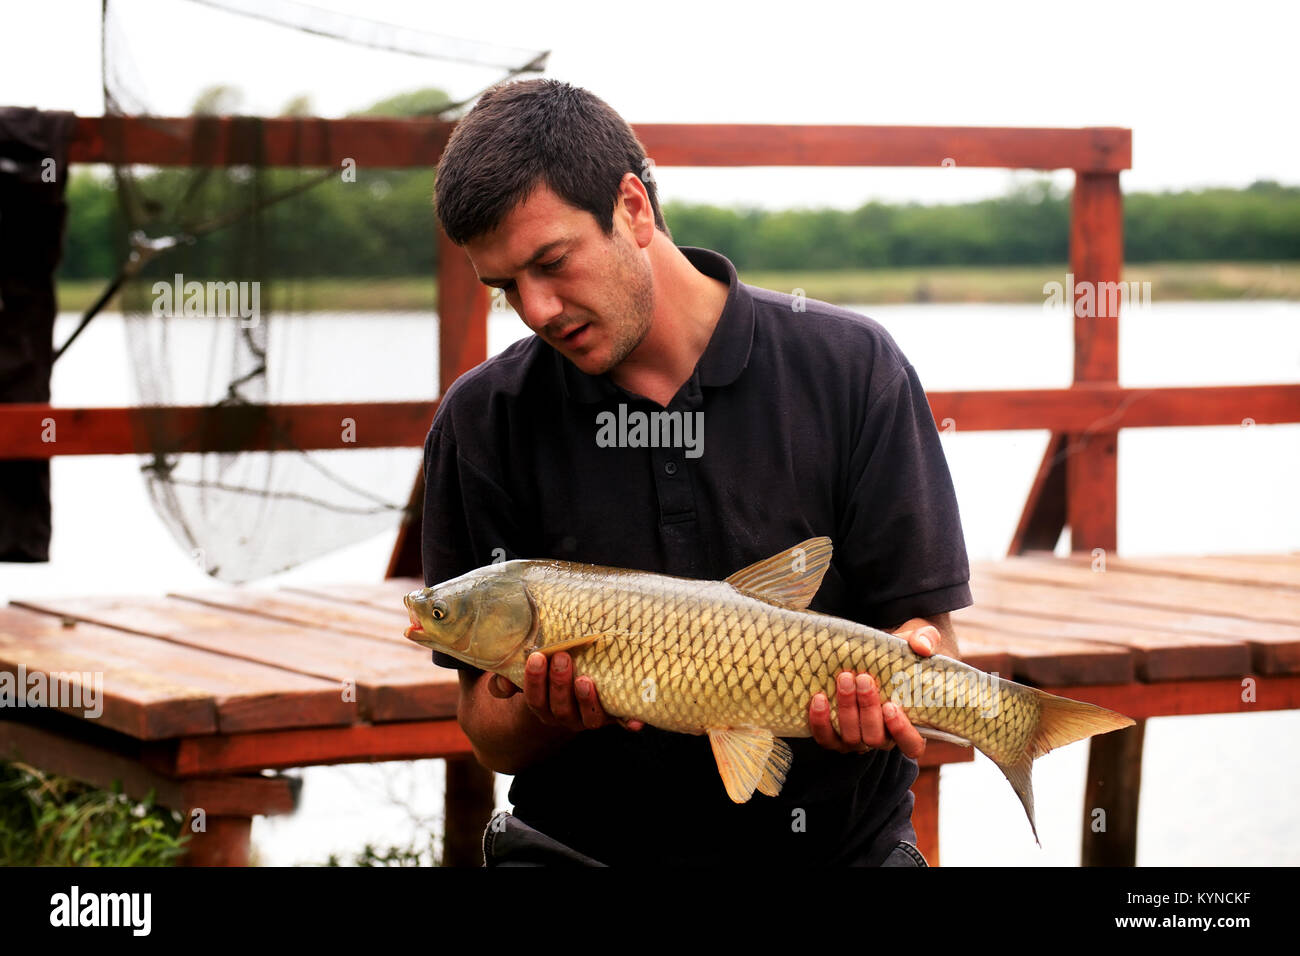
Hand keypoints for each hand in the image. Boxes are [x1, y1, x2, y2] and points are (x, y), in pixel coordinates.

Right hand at [489, 651, 643, 732]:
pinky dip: (629, 722)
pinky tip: (637, 720)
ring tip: (586, 680)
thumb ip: (508, 675)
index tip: (536, 657)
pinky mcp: (612, 716)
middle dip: (559, 684)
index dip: (534, 681)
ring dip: (586, 701)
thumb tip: (501, 684)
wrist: (570, 695)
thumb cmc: (547, 675)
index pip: (534, 699)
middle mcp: (565, 717)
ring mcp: (589, 718)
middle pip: (560, 708)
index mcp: (542, 707)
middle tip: (562, 657)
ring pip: (588, 719)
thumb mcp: (527, 672)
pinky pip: (621, 722)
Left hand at [808, 623, 940, 758]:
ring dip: (846, 708)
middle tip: (863, 679)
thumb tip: (922, 646)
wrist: (868, 654)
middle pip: (876, 738)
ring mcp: (857, 739)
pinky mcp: (833, 736)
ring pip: (851, 737)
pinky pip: (826, 737)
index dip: (902, 732)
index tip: (891, 706)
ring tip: (844, 679)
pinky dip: (820, 721)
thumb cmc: (898, 653)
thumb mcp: (915, 639)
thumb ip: (925, 639)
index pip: (912, 745)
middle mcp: (883, 736)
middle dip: (868, 709)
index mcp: (909, 723)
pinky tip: (819, 698)